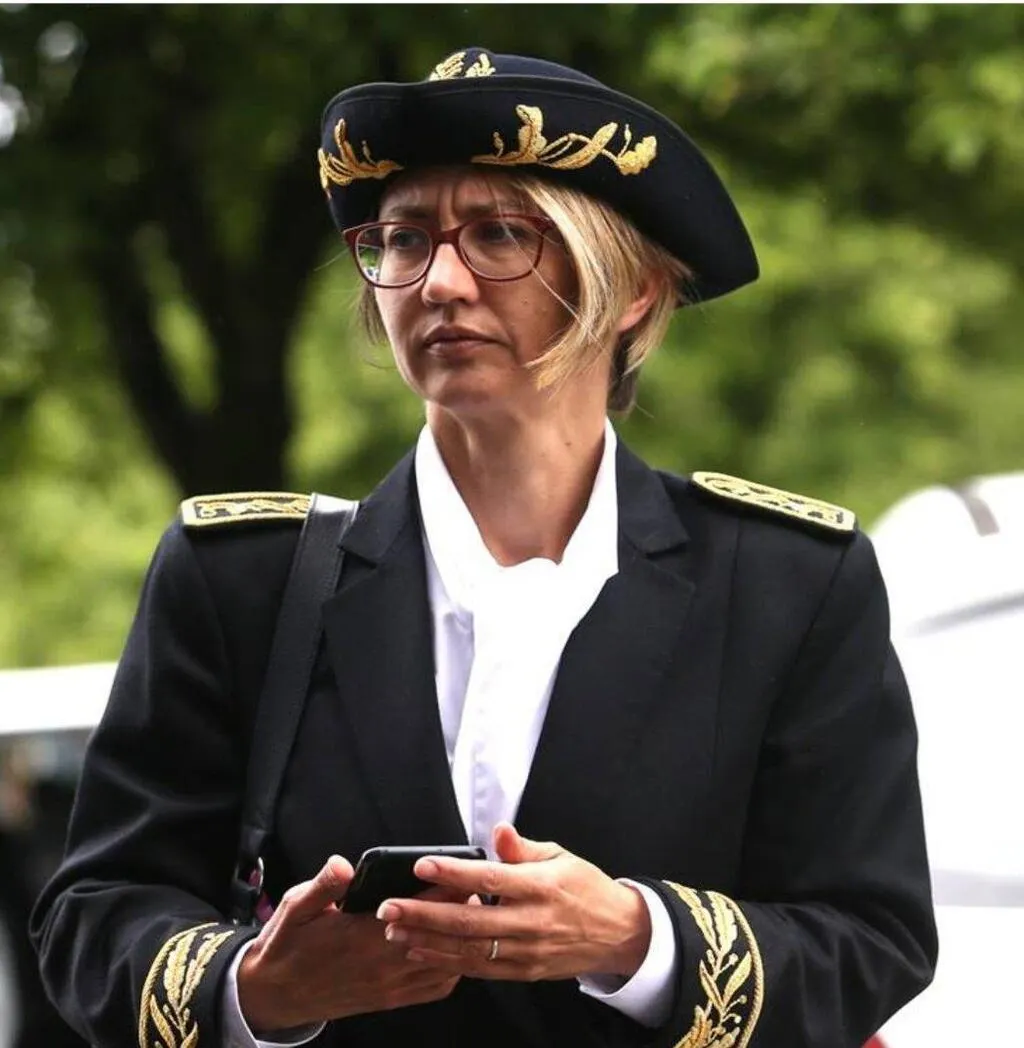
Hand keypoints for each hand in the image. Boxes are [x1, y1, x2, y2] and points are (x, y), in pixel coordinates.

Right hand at [237, 855, 461, 1031]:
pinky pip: (435, 988)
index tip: (459, 870)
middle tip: (477, 884)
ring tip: (471, 910)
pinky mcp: (391, 999)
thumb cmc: (288, 944)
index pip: (416, 910)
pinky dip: (453, 967)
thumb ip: (323, 885)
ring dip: (459, 936)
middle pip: (438, 934)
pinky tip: (455, 947)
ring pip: (443, 962)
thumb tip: (342, 865)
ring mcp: (390, 985)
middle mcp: (382, 963)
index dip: (442, 890)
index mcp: (361, 935)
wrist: (276, 994)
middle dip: (460, 909)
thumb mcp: (296, 907)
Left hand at [376, 823, 650, 982]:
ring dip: (427, 941)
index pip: (491, 879)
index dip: (454, 872)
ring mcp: (526, 951)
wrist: (617, 933)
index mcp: (542, 886)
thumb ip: (523, 848)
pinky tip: (420, 950)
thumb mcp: (560, 856)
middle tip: (389, 907)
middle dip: (425, 914)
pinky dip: (446, 961)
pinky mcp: (523, 972)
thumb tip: (499, 830)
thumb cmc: (585, 887)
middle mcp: (532, 922)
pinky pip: (479, 968)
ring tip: (394, 929)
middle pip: (470, 920)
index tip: (421, 865)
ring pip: (469, 949)